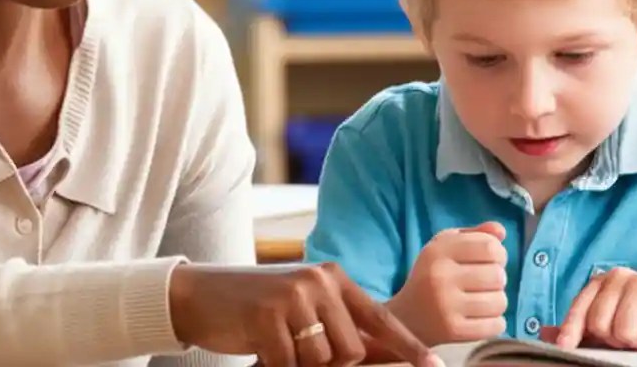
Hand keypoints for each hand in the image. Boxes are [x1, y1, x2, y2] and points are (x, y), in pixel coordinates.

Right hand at [168, 262, 441, 366]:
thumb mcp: (302, 309)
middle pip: (350, 350)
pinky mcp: (268, 315)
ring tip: (275, 347)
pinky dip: (277, 365)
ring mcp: (294, 295)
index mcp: (332, 277)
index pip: (379, 317)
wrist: (201, 295)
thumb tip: (375, 356)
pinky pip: (290, 363)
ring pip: (322, 359)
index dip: (408, 346)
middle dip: (329, 365)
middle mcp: (319, 280)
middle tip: (295, 351)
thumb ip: (337, 327)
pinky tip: (260, 351)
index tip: (435, 366)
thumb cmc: (256, 309)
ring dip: (299, 364)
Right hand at [387, 222, 508, 343]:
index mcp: (437, 251)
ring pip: (500, 301)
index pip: (490, 247)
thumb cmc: (431, 276)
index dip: (498, 254)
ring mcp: (446, 306)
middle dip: (497, 279)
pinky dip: (494, 322)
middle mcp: (440, 276)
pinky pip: (496, 325)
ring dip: (496, 301)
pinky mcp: (454, 330)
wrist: (405, 319)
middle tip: (483, 283)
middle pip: (498, 275)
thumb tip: (501, 230)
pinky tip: (479, 318)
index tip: (489, 261)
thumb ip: (474, 235)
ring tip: (481, 300)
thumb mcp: (444, 247)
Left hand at [550, 267, 636, 351]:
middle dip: (619, 340)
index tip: (565, 347)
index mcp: (604, 281)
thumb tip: (546, 333)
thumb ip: (583, 327)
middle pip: (601, 325)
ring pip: (624, 332)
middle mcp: (620, 277)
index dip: (571, 330)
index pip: (580, 308)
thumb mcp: (614, 325)